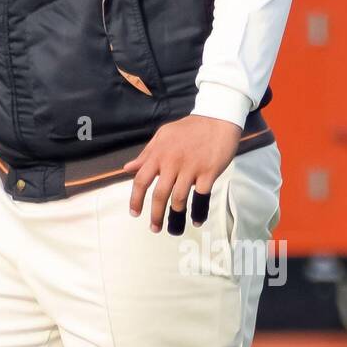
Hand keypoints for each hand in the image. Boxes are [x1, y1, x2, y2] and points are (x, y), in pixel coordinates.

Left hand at [124, 115, 241, 233]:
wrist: (219, 117)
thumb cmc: (189, 128)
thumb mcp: (163, 136)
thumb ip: (146, 154)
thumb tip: (128, 168)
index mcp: (158, 154)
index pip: (141, 181)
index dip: (135, 199)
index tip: (135, 213)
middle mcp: (172, 163)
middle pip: (159, 195)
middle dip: (155, 215)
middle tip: (154, 228)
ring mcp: (191, 168)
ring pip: (179, 199)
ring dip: (175, 218)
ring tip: (173, 229)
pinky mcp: (209, 172)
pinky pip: (202, 197)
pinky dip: (199, 211)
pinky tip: (197, 221)